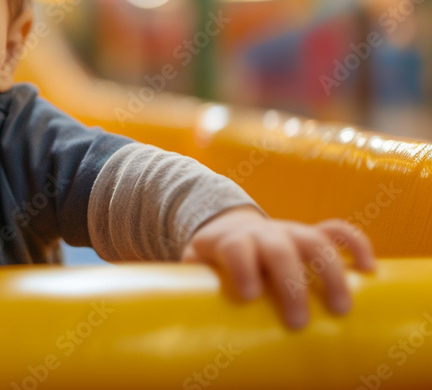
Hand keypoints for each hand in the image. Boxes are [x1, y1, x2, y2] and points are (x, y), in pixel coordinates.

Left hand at [180, 206, 375, 328]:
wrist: (228, 227)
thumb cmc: (214, 260)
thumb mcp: (197, 268)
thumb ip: (192, 288)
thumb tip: (187, 327)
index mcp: (233, 241)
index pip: (236, 248)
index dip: (242, 268)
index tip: (249, 295)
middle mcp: (263, 233)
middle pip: (279, 249)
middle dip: (291, 285)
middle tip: (298, 323)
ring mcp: (290, 231)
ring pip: (314, 241)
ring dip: (331, 272)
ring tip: (342, 309)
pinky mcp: (311, 233)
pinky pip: (338, 230)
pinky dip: (356, 244)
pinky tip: (367, 268)